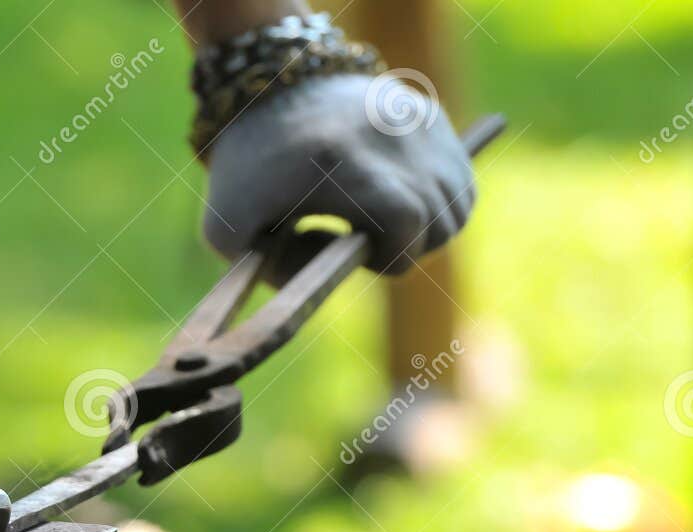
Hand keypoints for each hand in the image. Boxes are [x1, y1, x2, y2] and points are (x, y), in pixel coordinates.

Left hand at [203, 73, 474, 280]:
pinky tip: (403, 204)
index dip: (389, 255)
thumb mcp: (232, 230)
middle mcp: (391, 134)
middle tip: (367, 243)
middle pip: (440, 221)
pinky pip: (460, 179)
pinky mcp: (429, 115)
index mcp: (342, 160)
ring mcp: (416, 122)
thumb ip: (279, 275)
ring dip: (429, 230)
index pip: (405, 222)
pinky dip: (440, 203)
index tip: (358, 254)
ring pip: (459, 205)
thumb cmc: (247, 169)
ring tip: (385, 227)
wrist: (270, 88)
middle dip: (407, 249)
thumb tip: (332, 282)